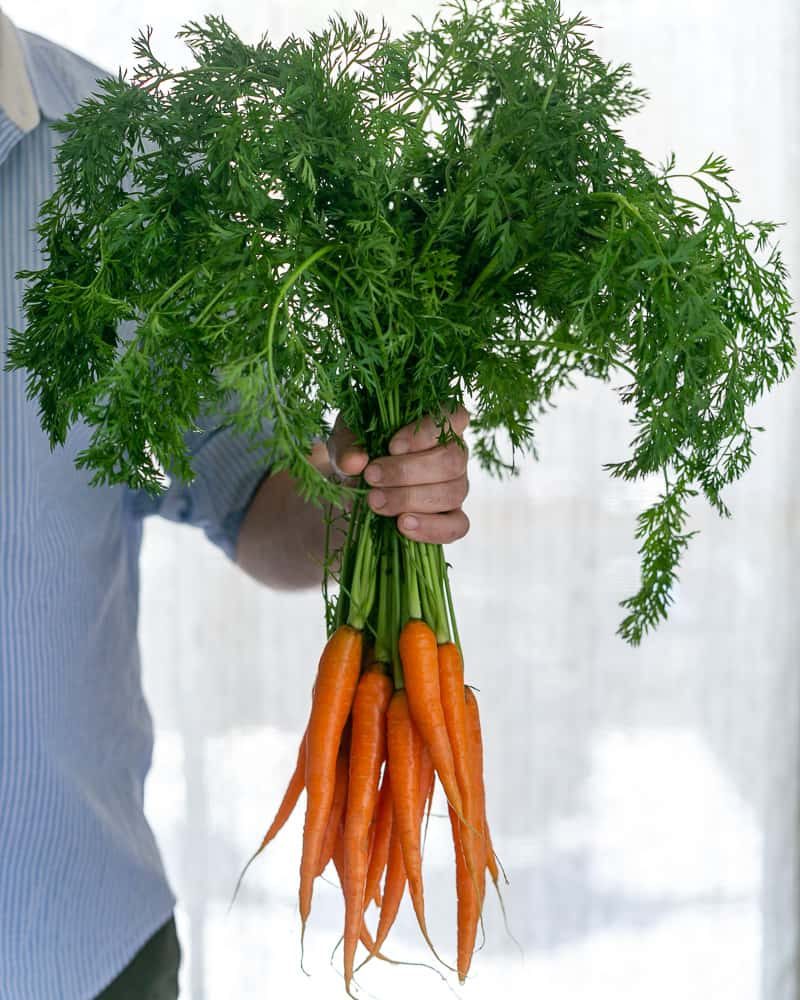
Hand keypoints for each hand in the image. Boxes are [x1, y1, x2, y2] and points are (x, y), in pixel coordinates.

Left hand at [327, 408, 469, 543]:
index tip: (392, 447)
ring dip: (410, 499)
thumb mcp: (347, 440)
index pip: (453, 417)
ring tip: (376, 502)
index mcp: (440, 421)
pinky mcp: (451, 517)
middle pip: (451, 462)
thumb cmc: (360, 451)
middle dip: (408, 472)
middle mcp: (455, 453)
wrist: (355, 485)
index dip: (426, 433)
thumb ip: (348, 446)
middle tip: (372, 477)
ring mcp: (457, 487)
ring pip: (452, 493)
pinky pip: (455, 527)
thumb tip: (355, 462)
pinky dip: (431, 528)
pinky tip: (403, 524)